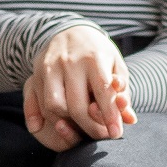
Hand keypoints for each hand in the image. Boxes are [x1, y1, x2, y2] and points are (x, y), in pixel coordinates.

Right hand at [22, 26, 135, 152]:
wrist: (70, 31)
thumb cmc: (98, 53)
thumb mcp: (116, 66)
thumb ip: (122, 93)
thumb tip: (130, 119)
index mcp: (94, 57)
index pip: (102, 91)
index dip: (109, 115)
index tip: (116, 134)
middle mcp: (69, 62)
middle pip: (76, 106)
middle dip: (90, 127)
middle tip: (101, 135)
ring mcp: (50, 67)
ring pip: (54, 106)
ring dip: (68, 122)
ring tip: (82, 125)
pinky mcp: (36, 73)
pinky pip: (39, 103)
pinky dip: (50, 117)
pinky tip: (63, 121)